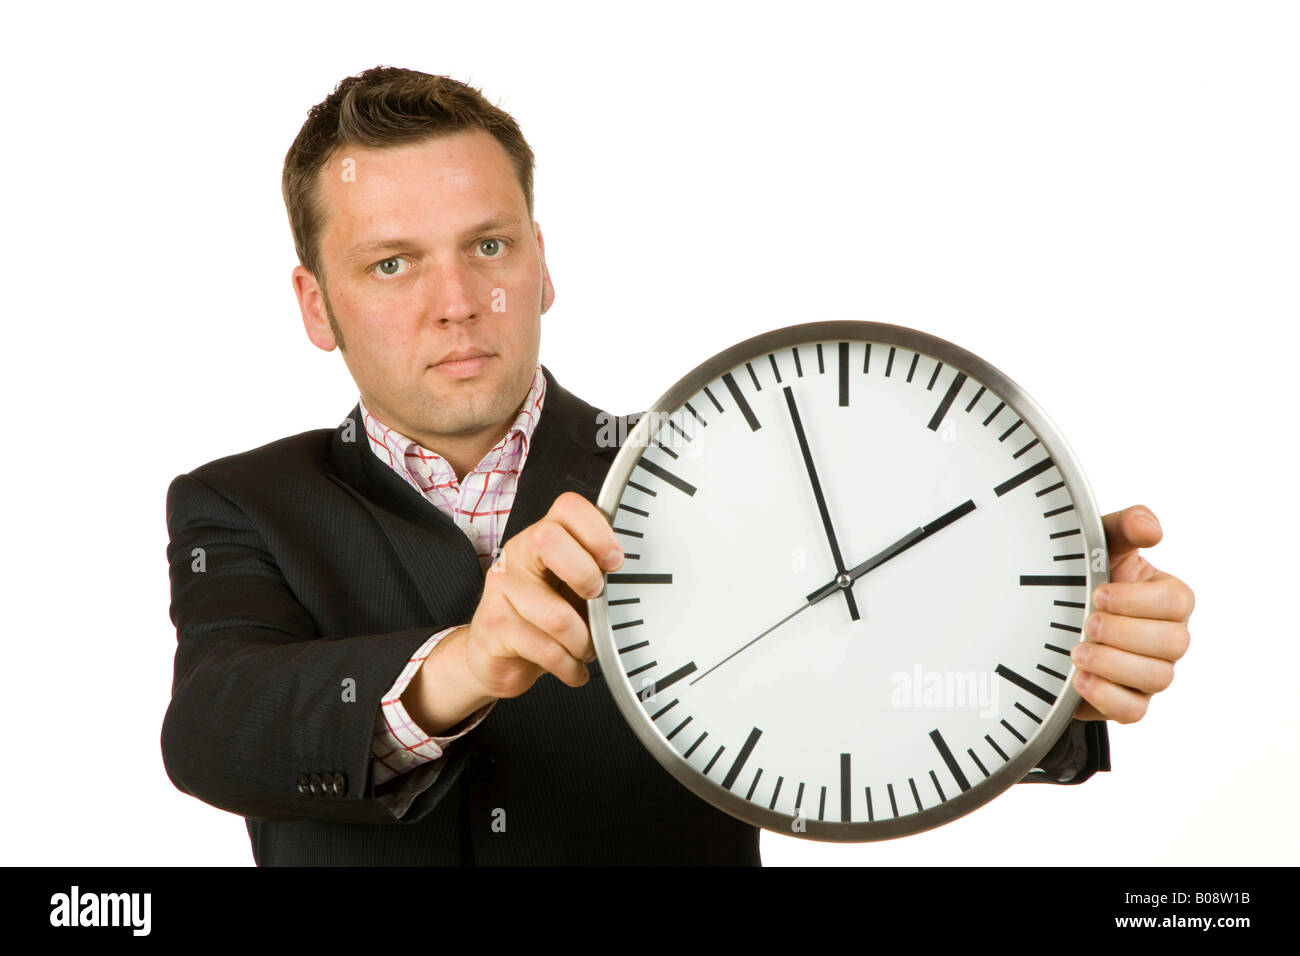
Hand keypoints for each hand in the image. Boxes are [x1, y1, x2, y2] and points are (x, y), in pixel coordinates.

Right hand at [462, 491, 623, 698]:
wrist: (496, 655)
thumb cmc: (543, 617)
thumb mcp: (571, 589)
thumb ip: (595, 574)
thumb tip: (639, 581)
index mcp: (543, 536)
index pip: (568, 507)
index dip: (597, 530)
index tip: (615, 562)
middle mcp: (517, 554)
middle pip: (547, 538)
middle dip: (584, 574)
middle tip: (594, 599)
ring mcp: (501, 589)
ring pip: (554, 614)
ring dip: (583, 641)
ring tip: (585, 648)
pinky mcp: (494, 627)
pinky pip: (545, 650)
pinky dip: (570, 667)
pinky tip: (573, 668)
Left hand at [1071, 505, 1192, 722]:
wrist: (1052, 619)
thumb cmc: (1086, 576)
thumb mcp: (1100, 544)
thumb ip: (1125, 526)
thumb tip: (1152, 528)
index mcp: (1167, 598)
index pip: (1177, 602)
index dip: (1138, 601)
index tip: (1099, 594)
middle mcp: (1167, 637)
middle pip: (1174, 644)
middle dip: (1125, 633)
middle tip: (1086, 623)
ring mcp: (1151, 673)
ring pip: (1157, 678)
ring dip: (1113, 664)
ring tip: (1076, 651)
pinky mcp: (1129, 702)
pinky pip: (1134, 711)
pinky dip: (1107, 696)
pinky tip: (1079, 680)